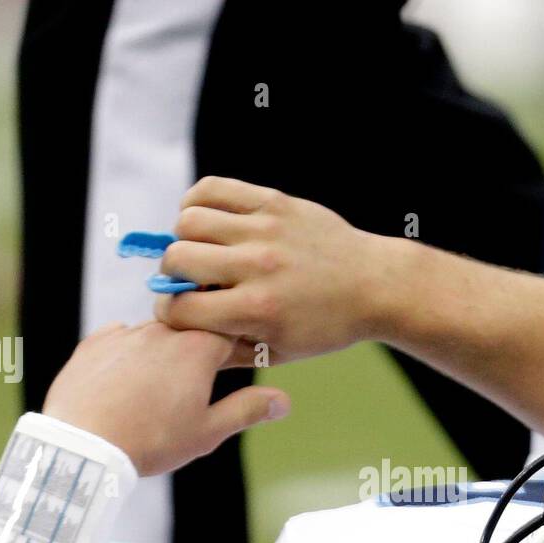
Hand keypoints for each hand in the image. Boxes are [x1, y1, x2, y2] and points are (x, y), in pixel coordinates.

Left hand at [42, 320, 288, 476]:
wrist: (83, 444)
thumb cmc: (151, 440)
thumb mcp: (207, 432)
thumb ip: (246, 410)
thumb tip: (282, 401)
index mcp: (197, 349)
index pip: (230, 331)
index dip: (237, 347)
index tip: (238, 364)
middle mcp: (162, 331)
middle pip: (192, 330)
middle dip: (199, 351)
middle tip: (197, 384)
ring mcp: (125, 335)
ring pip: (155, 334)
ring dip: (163, 353)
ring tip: (158, 389)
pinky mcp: (93, 345)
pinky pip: (119, 339)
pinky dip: (128, 355)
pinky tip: (127, 380)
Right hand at [153, 177, 394, 363]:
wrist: (373, 285)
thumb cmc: (323, 326)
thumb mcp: (276, 353)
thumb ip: (224, 351)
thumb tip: (175, 341)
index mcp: (257, 311)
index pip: (179, 308)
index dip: (169, 313)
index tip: (179, 311)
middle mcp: (258, 267)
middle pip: (176, 258)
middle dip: (172, 274)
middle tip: (189, 280)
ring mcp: (266, 230)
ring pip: (188, 220)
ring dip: (183, 238)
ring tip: (201, 250)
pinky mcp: (273, 201)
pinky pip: (212, 188)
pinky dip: (197, 203)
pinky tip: (209, 222)